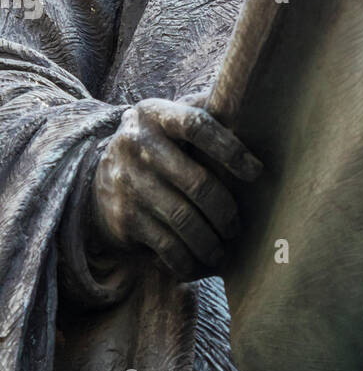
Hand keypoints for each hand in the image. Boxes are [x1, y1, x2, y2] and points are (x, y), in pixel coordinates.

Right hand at [89, 96, 261, 281]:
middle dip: (225, 210)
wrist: (98, 178)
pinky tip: (200, 263)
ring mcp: (127, 182)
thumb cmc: (158, 146)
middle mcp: (136, 144)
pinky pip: (165, 245)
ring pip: (184, 219)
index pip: (197, 125)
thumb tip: (255, 106)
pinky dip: (188, 260)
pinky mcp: (123, 217)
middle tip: (237, 226)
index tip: (256, 172)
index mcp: (155, 115)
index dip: (230, 149)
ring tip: (223, 250)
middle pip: (197, 182)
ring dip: (211, 241)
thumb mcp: (171, 120)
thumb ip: (205, 111)